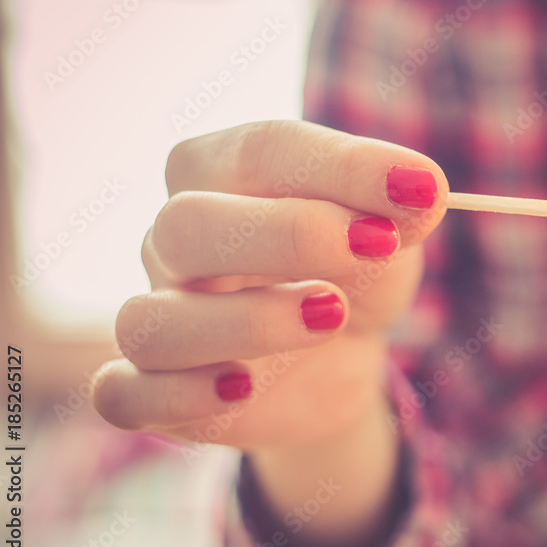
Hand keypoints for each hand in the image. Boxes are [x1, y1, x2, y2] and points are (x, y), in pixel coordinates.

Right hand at [92, 120, 446, 546]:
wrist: (345, 352)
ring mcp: (162, 315)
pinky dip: (176, 396)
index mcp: (224, 173)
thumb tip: (419, 188)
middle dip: (287, 234)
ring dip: (247, 322)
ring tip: (332, 316)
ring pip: (152, 321)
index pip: (261, 149)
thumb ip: (398, 205)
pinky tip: (244, 387)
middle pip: (186, 225)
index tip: (420, 189)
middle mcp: (175, 239)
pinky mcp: (160, 391)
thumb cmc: (355, 268)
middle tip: (374, 247)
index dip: (341, 168)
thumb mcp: (391, 228)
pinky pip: (125, 396)